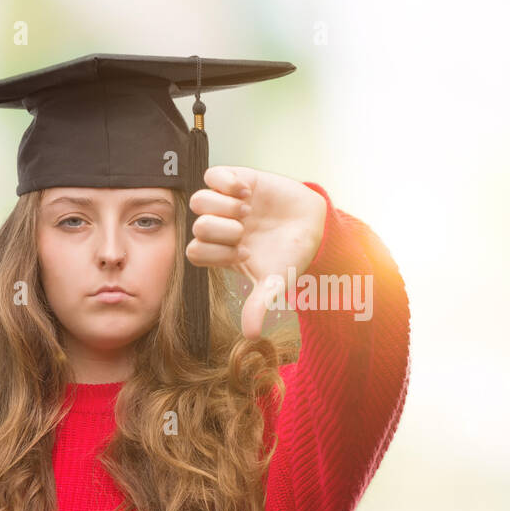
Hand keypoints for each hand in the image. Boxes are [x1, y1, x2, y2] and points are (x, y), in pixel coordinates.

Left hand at [186, 166, 327, 338]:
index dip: (216, 254)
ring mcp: (226, 203)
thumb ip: (260, 304)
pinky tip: (248, 191)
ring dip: (223, 207)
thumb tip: (252, 336)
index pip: (194, 251)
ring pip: (198, 200)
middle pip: (196, 226)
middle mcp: (217, 227)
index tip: (244, 254)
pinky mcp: (238, 179)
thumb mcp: (275, 282)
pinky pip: (213, 174)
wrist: (315, 227)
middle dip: (222, 231)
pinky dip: (227, 182)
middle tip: (247, 231)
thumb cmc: (290, 256)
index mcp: (218, 252)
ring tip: (247, 210)